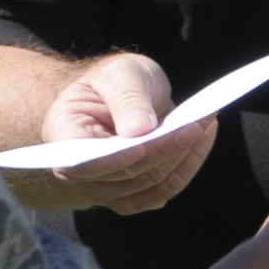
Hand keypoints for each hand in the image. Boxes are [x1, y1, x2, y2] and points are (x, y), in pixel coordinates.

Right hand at [22, 52, 216, 214]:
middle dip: (164, 148)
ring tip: (205, 123)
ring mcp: (107, 188)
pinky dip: (188, 165)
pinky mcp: (134, 195)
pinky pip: (164, 189)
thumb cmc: (113, 82)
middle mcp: (79, 171)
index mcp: (63, 135)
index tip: (141, 145)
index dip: (112, 158)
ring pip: (150, 185)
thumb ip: (127, 98)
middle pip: (125, 174)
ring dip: (183, 156)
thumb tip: (140, 130)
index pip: (83, 160)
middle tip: (197, 122)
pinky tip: (203, 137)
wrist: (118, 96)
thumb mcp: (120, 74)